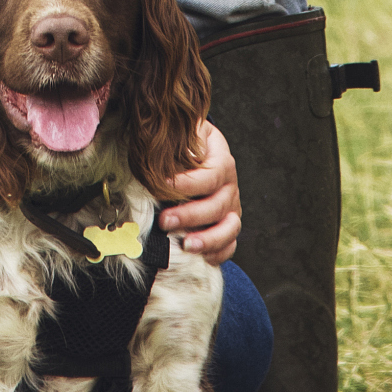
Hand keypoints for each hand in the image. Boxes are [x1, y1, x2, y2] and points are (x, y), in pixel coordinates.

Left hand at [158, 120, 240, 264]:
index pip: (209, 177)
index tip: (161, 186)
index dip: (186, 184)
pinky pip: (229, 245)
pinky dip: (217, 253)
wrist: (197, 151)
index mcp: (221, 162)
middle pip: (217, 206)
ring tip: (187, 245)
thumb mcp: (185, 134)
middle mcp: (229, 187)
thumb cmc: (185, 144)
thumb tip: (177, 155)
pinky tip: (199, 257)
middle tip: (164, 221)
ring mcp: (231, 208)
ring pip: (230, 229)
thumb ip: (182, 141)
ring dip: (208, 239)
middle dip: (190, 216)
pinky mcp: (227, 226)